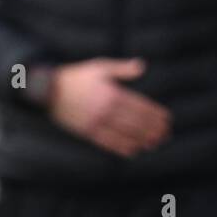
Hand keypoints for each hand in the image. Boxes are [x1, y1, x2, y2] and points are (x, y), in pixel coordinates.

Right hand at [47, 58, 170, 157]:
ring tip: (155, 143)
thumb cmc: (77, 76)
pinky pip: (108, 143)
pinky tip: (133, 150)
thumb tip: (142, 66)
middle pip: (136, 122)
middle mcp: (106, 110)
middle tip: (166, 133)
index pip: (140, 106)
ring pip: (125, 134)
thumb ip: (122, 68)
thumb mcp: (100, 66)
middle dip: (153, 128)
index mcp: (112, 93)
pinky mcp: (87, 132)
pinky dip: (122, 147)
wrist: (49, 90)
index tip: (167, 119)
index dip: (155, 114)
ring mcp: (97, 123)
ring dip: (142, 139)